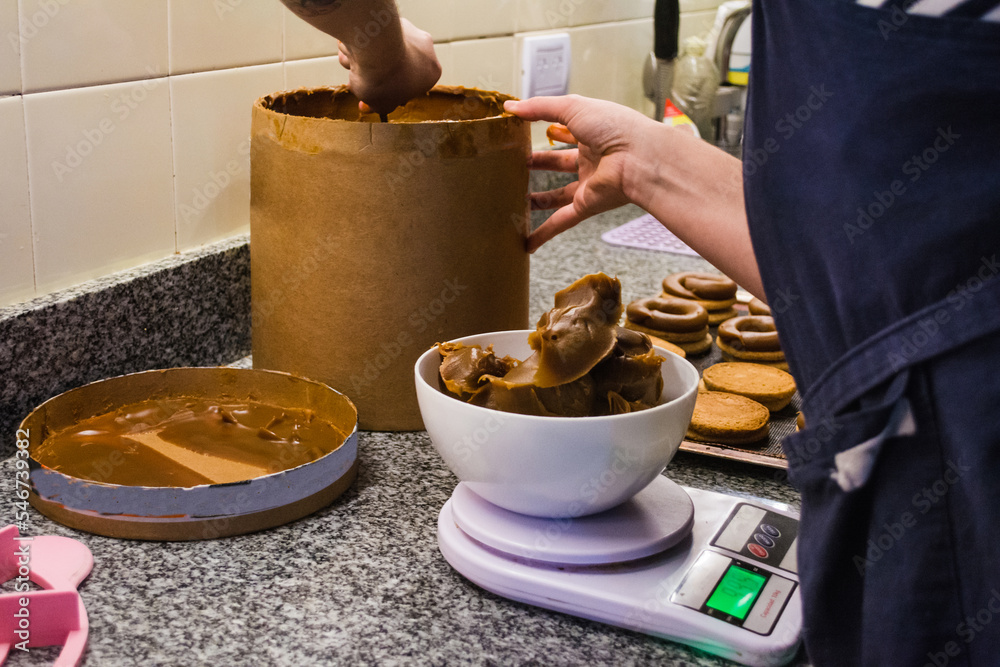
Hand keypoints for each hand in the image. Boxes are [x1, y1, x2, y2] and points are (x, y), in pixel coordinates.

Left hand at [340, 18, 440, 114]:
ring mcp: (408, 31)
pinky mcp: (388, 19)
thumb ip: (382, 105)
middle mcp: (425, 49)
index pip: (413, 86)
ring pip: (383, 53)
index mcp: (431, 72)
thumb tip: (372, 106)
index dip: (393, 94)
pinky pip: (373, 37)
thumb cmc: (385, 80)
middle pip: (398, 67)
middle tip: (365, 85)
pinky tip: (351, 55)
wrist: (375, 49)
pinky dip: (361, 47)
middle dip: (379, 78)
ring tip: (355, 71)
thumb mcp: (384, 104)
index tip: (380, 97)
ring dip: (366, 64)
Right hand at [504, 95, 659, 252]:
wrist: (639, 158)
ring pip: (557, 195)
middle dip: (539, 163)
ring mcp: (589, 184)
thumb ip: (540, 107)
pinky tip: (528, 243)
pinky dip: (544, 234)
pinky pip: (561, 221)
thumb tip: (511, 107)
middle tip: (515, 164)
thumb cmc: (615, 127)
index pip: (566, 131)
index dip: (549, 130)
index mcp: (592, 132)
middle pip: (558, 163)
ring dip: (538, 199)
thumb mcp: (573, 107)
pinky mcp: (586, 205)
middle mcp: (591, 158)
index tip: (526, 130)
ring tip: (516, 199)